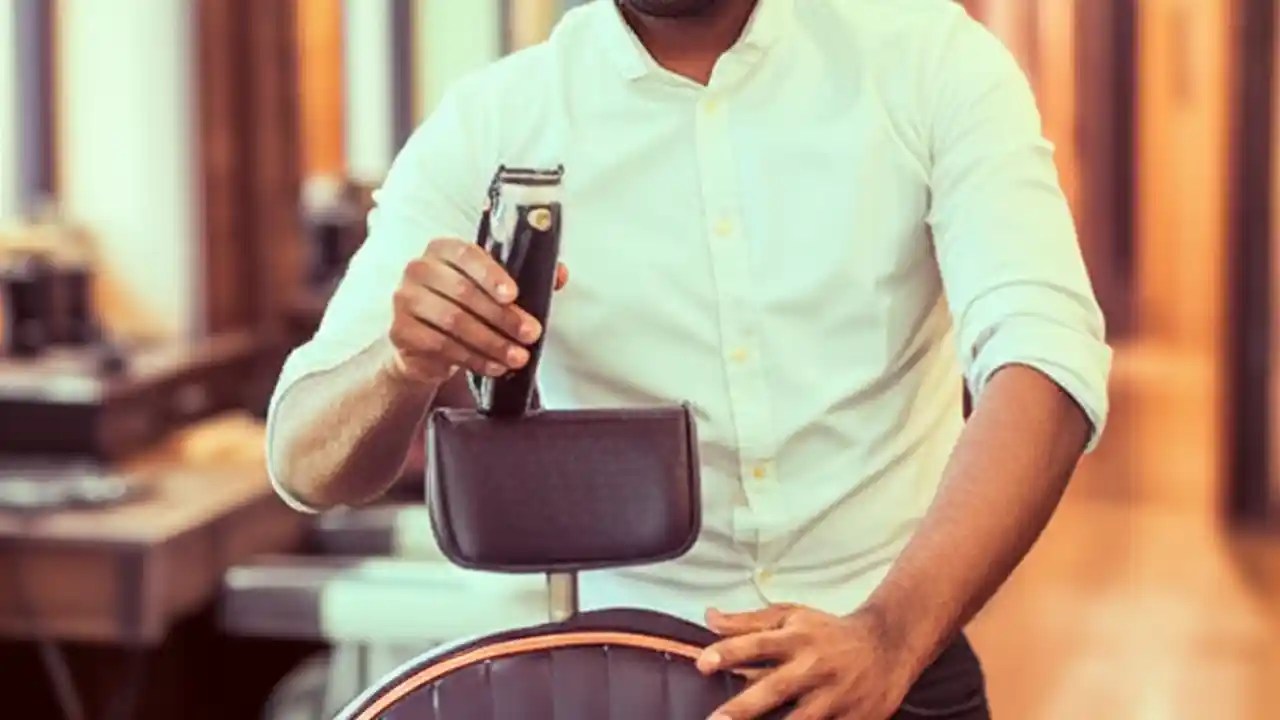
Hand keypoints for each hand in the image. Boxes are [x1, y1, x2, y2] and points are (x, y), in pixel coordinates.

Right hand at [389, 237, 568, 385]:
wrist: (424, 343)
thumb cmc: (464, 307)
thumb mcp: (493, 289)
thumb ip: (527, 276)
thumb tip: (559, 274)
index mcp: (442, 249)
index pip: (466, 255)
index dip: (491, 275)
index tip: (514, 295)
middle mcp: (418, 269)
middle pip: (464, 293)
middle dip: (503, 317)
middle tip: (530, 334)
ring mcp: (404, 299)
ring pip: (454, 322)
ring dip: (492, 342)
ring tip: (517, 356)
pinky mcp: (400, 331)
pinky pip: (441, 346)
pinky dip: (473, 359)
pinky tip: (494, 366)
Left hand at [697, 604, 914, 719]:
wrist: (888, 645)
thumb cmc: (828, 632)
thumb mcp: (791, 617)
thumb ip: (748, 622)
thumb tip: (708, 618)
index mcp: (796, 638)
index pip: (757, 643)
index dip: (730, 652)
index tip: (702, 664)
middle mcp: (813, 667)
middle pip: (775, 688)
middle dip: (744, 707)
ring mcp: (834, 697)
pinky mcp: (854, 719)